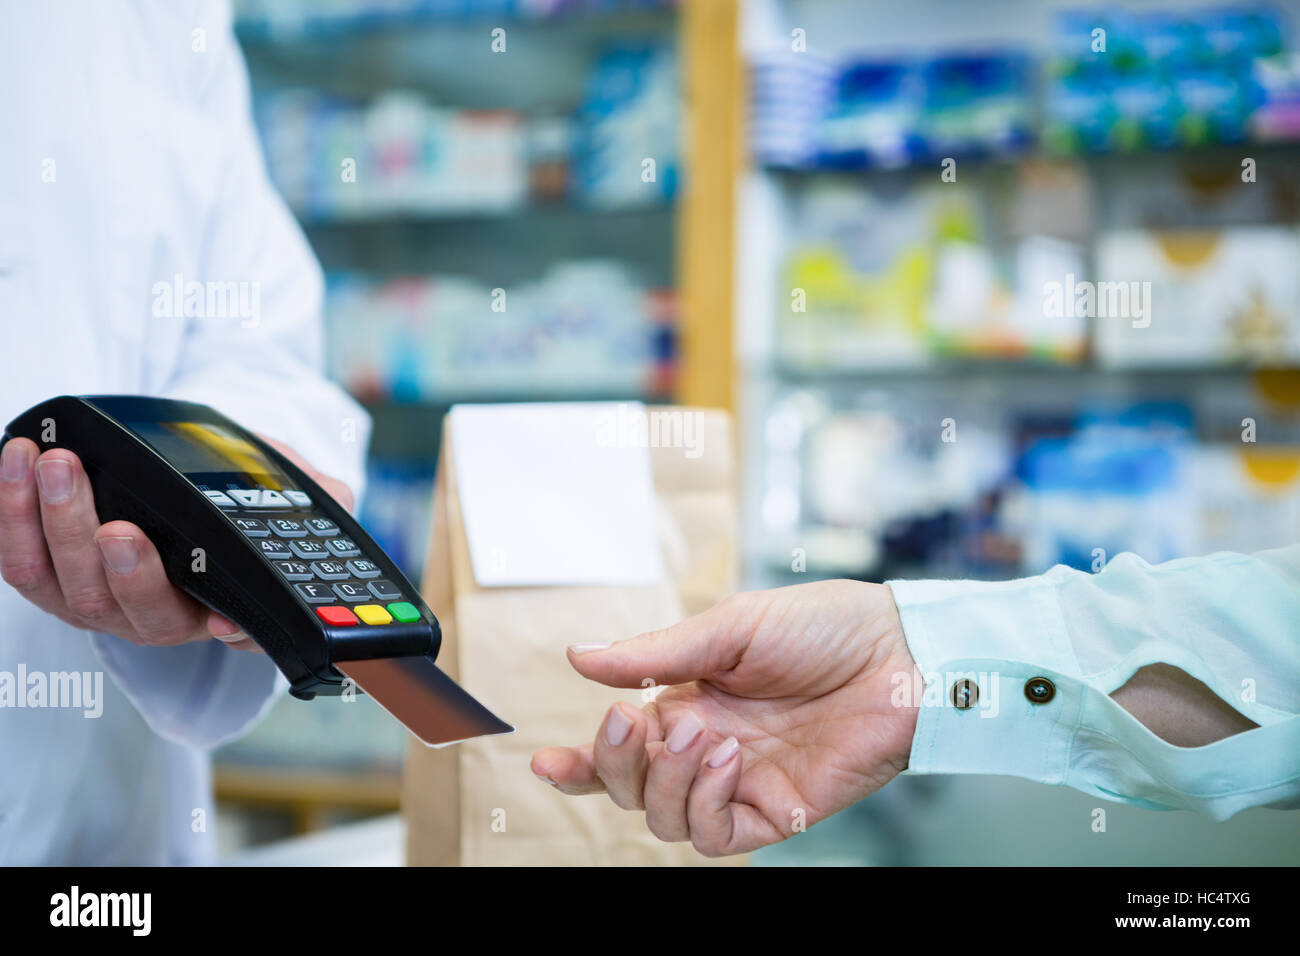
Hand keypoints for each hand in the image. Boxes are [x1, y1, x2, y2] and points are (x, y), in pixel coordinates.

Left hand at [0, 434, 352, 650]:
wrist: (174, 475)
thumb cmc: (232, 489)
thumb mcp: (290, 490)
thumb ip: (320, 497)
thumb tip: (337, 497)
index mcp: (218, 604)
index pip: (227, 627)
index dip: (227, 630)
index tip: (228, 621)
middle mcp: (152, 612)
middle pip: (129, 607)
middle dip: (119, 566)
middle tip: (117, 524)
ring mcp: (94, 595)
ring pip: (64, 582)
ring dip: (54, 524)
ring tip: (56, 466)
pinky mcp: (46, 572)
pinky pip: (20, 557)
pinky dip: (11, 513)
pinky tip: (17, 463)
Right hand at [530, 579, 920, 856]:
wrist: (899, 651)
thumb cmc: (823, 626)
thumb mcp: (730, 628)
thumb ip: (656, 652)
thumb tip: (578, 656)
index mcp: (690, 702)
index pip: (623, 748)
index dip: (581, 762)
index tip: (543, 763)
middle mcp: (709, 749)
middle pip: (632, 789)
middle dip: (614, 764)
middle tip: (632, 722)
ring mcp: (741, 783)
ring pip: (666, 818)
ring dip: (666, 780)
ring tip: (702, 735)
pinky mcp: (778, 811)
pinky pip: (718, 836)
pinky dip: (705, 804)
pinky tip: (726, 761)